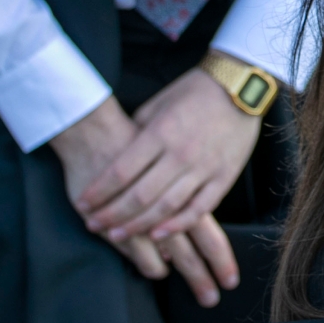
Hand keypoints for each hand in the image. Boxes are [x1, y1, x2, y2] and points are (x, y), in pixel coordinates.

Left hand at [81, 68, 261, 241]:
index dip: (100, 191)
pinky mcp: (223, 177)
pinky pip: (199, 209)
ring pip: (166, 206)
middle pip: (140, 195)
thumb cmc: (193, 93)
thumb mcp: (157, 105)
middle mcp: (180, 154)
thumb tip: (117, 160)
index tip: (84, 204)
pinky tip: (159, 235)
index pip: (122, 171)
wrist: (239, 87)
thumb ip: (137, 133)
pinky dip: (178, 224)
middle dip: (112, 214)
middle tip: (93, 225)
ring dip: (139, 225)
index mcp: (160, 133)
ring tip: (118, 235)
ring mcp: (203, 168)